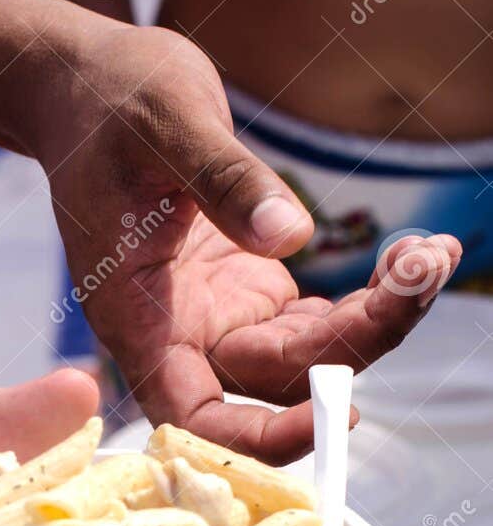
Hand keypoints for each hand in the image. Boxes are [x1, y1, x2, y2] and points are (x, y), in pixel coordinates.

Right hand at [39, 25, 459, 457]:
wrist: (93, 88)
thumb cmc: (112, 102)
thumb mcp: (169, 122)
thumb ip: (225, 180)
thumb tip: (293, 234)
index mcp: (137, 316)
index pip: (193, 418)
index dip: (259, 437)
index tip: (333, 413)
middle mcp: (178, 334)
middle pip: (275, 383)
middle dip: (357, 343)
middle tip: (423, 269)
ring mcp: (218, 317)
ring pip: (307, 358)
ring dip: (377, 320)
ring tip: (432, 256)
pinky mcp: (249, 291)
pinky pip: (318, 322)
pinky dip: (370, 298)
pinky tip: (416, 255)